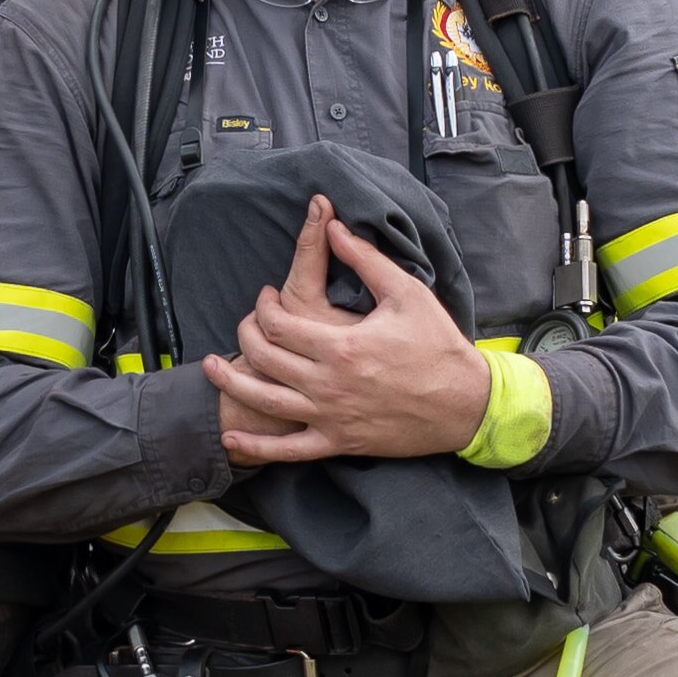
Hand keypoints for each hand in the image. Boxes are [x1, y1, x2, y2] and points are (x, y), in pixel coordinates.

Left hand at [199, 196, 492, 464]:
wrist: (465, 404)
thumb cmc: (438, 346)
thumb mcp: (406, 293)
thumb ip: (365, 259)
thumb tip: (333, 225)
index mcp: (340, 345)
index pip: (276, 324)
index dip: (261, 307)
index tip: (264, 297)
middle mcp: (327, 383)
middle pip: (263, 358)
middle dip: (245, 336)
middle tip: (246, 324)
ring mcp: (330, 417)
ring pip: (264, 400)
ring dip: (231, 382)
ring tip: (212, 368)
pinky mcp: (338, 442)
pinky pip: (289, 450)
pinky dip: (257, 447)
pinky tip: (233, 439)